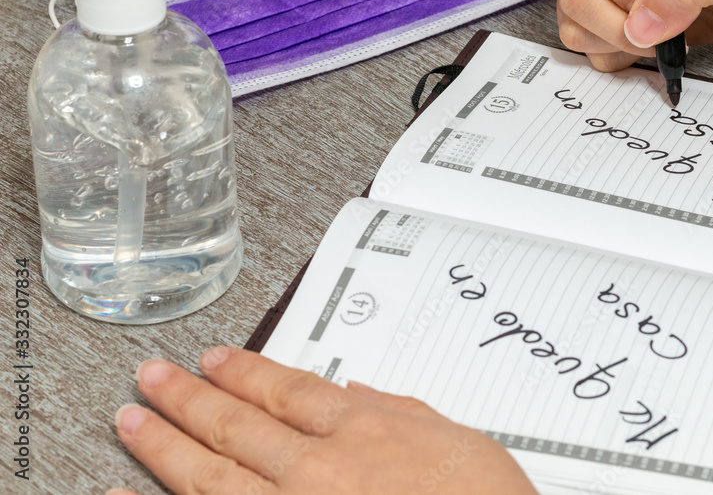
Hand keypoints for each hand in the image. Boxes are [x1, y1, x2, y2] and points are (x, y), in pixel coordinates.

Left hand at [110, 347, 537, 494]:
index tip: (217, 359)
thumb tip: (358, 394)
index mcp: (366, 432)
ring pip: (212, 475)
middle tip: (153, 377)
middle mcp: (322, 471)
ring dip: (165, 444)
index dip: (246, 371)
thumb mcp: (459, 442)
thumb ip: (402, 414)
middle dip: (189, 398)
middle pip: (239, 426)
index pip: (289, 391)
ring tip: (130, 420)